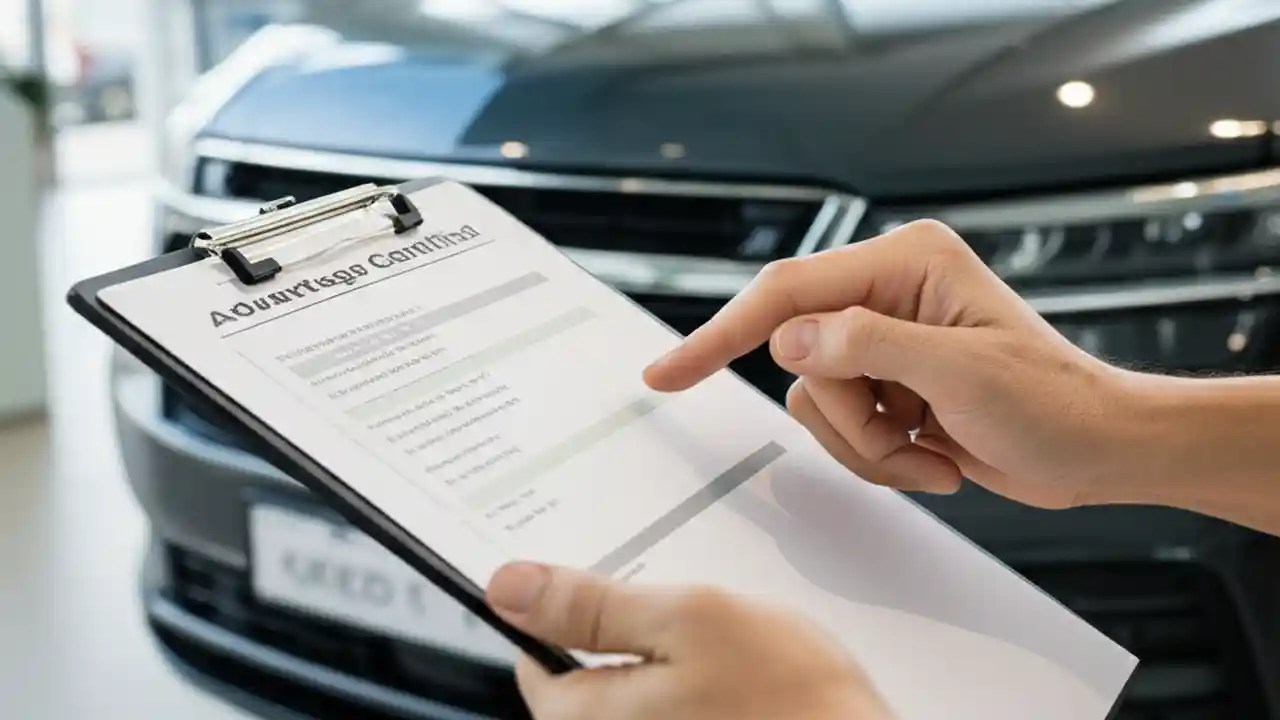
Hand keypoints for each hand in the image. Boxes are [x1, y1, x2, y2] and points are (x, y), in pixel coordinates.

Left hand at [486, 562, 892, 719]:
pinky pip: (669, 704)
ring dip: (664, 653)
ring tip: (725, 641)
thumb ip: (592, 605)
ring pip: (631, 687)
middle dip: (625, 630)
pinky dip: (691, 680)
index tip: (607, 581)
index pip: (534, 655)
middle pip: (583, 675)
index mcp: (585, 719)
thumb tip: (507, 587)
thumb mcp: (688, 620)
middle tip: (687, 610)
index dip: (567, 606)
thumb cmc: (793, 699)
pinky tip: (738, 671)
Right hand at [644, 220, 1142, 508]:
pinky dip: (881, 457)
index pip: (787, 294)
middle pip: (800, 360)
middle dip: (850, 419)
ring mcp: (885, 342)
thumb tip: (788, 337)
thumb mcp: (961, 373)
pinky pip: (840, 427)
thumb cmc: (1055, 403)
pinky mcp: (888, 384)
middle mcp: (887, 293)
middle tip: (910, 431)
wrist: (1098, 452)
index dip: (721, 334)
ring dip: (869, 446)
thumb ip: (868, 346)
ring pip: (815, 402)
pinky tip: (936, 454)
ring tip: (932, 449)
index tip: (667, 375)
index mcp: (905, 264)